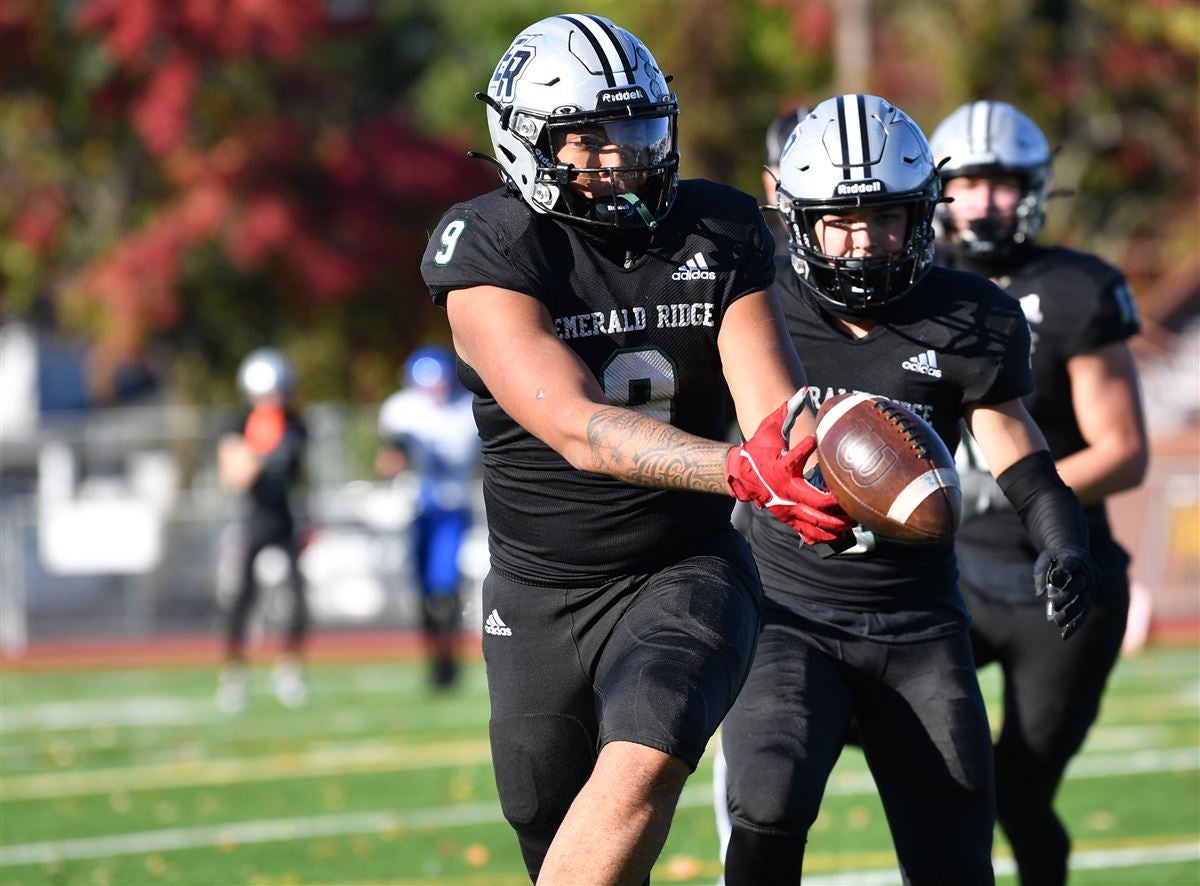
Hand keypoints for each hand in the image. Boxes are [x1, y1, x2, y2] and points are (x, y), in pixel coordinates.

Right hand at [726, 392, 855, 544]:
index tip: (814, 440)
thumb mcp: (769, 429)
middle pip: (818, 503)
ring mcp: (788, 506)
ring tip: (853, 520)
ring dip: (837, 524)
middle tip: (855, 502)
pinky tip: (839, 534)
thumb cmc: (759, 451)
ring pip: (816, 522)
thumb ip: (787, 412)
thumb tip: (802, 392)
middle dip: (839, 505)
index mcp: (782, 467)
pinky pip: (808, 533)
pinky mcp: (787, 517)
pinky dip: (824, 536)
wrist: (742, 475)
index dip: (806, 448)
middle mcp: (786, 490)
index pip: (796, 457)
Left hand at [1034, 546, 1096, 639]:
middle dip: (1066, 596)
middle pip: (1078, 586)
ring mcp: (1090, 586)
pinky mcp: (1089, 598)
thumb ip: (1041, 573)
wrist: (1071, 554)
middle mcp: (1086, 572)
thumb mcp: (1044, 559)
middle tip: (1054, 605)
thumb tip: (1040, 594)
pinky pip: (1084, 612)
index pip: (1071, 564)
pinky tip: (1065, 635)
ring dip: (1071, 613)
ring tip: (1057, 622)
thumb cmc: (1054, 558)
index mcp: (1075, 558)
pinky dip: (1075, 623)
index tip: (1054, 578)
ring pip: (1083, 601)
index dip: (1064, 570)